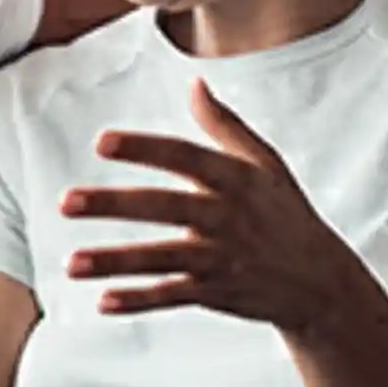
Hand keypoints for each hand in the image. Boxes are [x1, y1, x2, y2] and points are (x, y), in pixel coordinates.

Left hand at [62, 80, 368, 333]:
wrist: (321, 283)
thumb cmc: (284, 214)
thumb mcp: (265, 164)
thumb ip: (225, 126)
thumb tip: (194, 84)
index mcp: (236, 179)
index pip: (184, 156)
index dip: (143, 148)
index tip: (100, 142)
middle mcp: (227, 217)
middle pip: (163, 208)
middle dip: (113, 204)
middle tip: (66, 201)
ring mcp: (221, 258)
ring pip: (161, 258)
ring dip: (114, 262)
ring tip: (71, 263)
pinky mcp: (217, 292)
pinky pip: (172, 296)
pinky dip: (139, 301)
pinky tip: (102, 302)